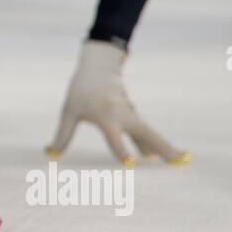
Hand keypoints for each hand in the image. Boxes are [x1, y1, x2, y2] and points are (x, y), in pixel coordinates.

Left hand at [47, 40, 187, 166]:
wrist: (98, 67)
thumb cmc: (81, 90)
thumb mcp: (69, 111)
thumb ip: (62, 135)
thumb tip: (49, 153)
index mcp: (107, 116)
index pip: (115, 138)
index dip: (122, 150)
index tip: (131, 164)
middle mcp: (123, 116)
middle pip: (147, 134)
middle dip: (163, 148)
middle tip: (180, 162)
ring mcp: (131, 115)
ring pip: (150, 133)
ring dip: (166, 147)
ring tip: (182, 161)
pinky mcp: (133, 115)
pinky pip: (143, 132)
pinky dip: (153, 144)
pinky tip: (158, 157)